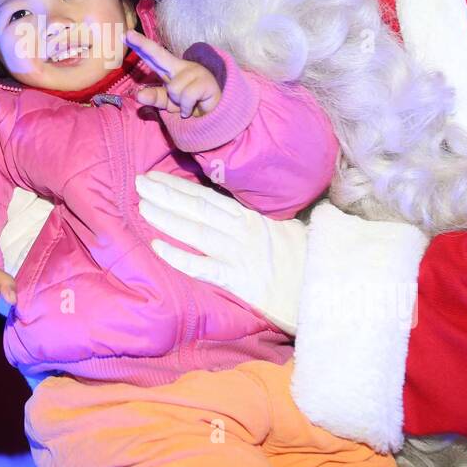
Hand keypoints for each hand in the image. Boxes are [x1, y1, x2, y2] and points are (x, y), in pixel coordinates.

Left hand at [124, 30, 221, 117]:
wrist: (216, 115)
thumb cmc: (191, 105)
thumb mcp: (170, 104)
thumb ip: (155, 98)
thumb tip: (138, 95)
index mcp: (171, 71)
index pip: (153, 56)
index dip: (140, 45)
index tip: (126, 35)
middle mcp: (182, 67)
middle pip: (160, 54)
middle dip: (143, 44)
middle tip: (127, 34)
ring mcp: (195, 72)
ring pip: (173, 89)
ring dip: (179, 103)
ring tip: (188, 105)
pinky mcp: (206, 82)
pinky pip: (186, 97)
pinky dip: (187, 108)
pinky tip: (195, 108)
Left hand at [134, 170, 306, 334]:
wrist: (326, 289)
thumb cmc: (309, 261)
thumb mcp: (285, 231)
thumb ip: (260, 222)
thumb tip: (238, 214)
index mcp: (251, 219)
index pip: (208, 198)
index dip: (179, 187)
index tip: (156, 177)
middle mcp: (242, 232)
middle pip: (197, 208)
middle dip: (165, 194)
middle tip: (139, 183)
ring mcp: (239, 254)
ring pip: (196, 230)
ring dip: (166, 217)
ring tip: (142, 205)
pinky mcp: (239, 280)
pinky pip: (203, 266)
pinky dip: (179, 255)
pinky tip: (157, 246)